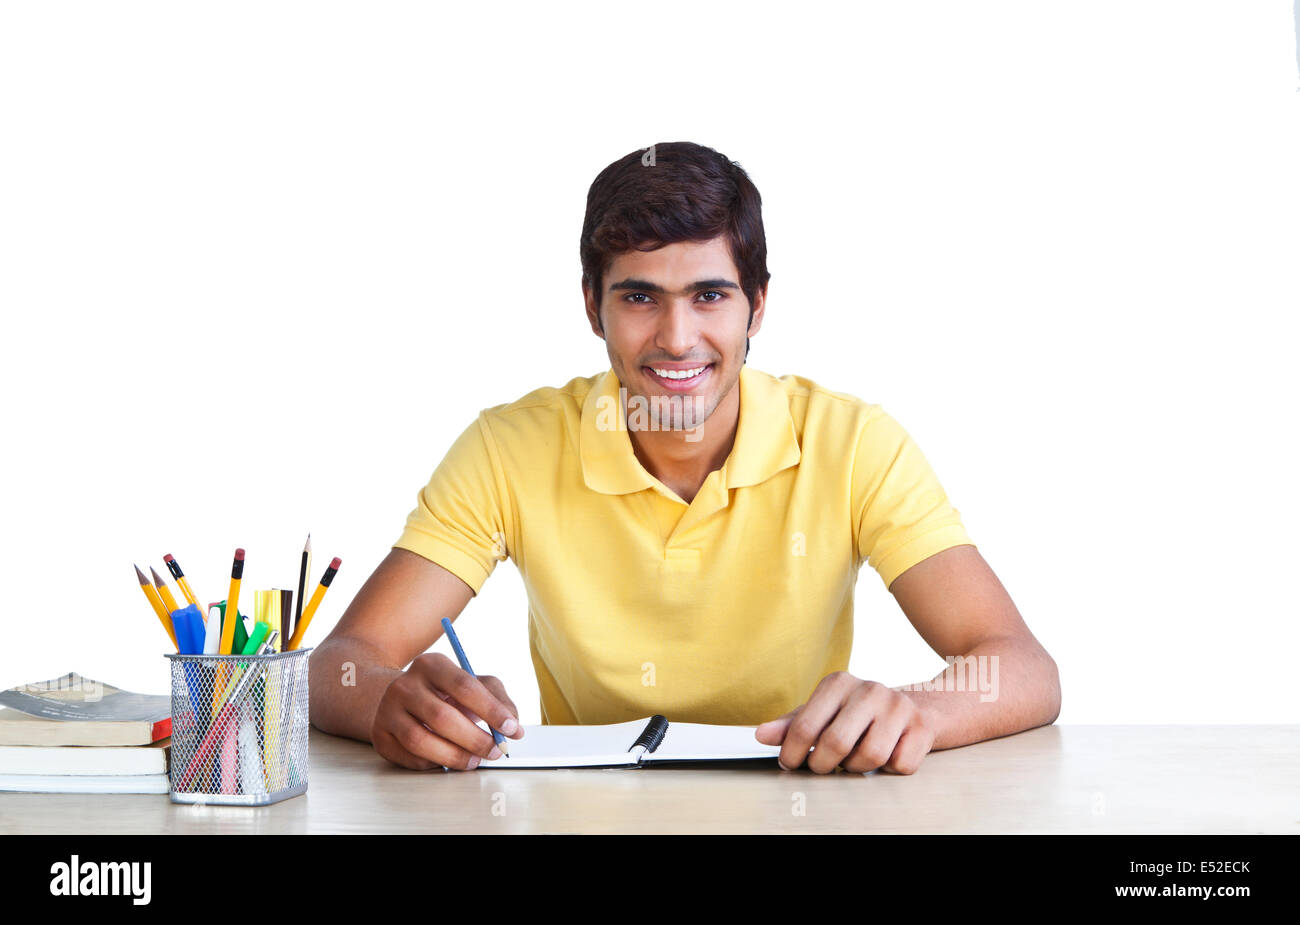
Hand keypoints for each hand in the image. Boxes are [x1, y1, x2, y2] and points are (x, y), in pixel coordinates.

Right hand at [370, 652, 522, 770]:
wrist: (397, 697)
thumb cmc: (443, 693)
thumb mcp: (472, 684)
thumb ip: (498, 699)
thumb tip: (514, 727)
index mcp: (431, 664)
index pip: (464, 686)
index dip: (490, 710)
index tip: (511, 729)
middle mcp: (404, 685)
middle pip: (442, 717)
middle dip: (475, 739)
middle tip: (494, 751)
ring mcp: (387, 711)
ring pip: (421, 741)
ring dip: (454, 757)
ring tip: (473, 761)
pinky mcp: (380, 736)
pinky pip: (410, 758)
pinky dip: (434, 763)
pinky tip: (447, 760)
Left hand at [755, 671, 935, 773]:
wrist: (916, 707)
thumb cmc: (858, 713)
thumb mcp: (822, 712)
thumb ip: (792, 724)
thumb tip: (762, 735)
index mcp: (839, 683)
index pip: (805, 727)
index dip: (792, 753)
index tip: (789, 763)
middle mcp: (869, 689)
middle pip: (836, 744)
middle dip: (823, 765)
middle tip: (822, 767)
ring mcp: (898, 707)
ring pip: (869, 758)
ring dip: (858, 768)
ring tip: (856, 757)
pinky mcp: (922, 727)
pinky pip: (899, 765)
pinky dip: (889, 769)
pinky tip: (886, 755)